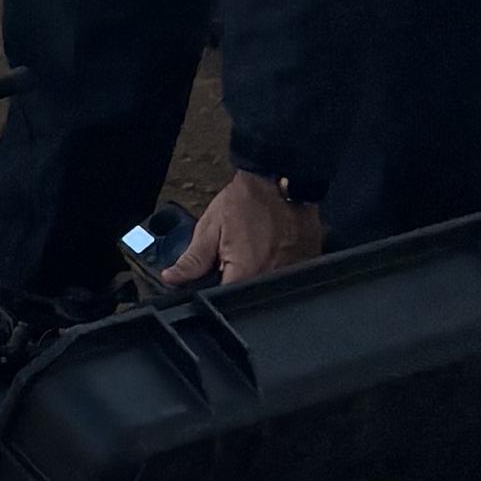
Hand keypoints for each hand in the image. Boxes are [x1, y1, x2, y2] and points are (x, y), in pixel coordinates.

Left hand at [166, 167, 321, 289]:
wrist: (277, 180)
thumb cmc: (244, 202)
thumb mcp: (210, 229)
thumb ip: (192, 260)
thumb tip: (171, 279)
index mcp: (245, 273)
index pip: (224, 300)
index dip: (215, 290)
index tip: (214, 274)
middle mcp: (273, 278)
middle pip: (248, 295)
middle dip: (237, 280)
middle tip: (237, 253)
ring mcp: (295, 272)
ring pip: (268, 287)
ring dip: (259, 273)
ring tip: (256, 247)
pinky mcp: (309, 263)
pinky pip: (289, 276)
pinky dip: (278, 266)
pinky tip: (273, 247)